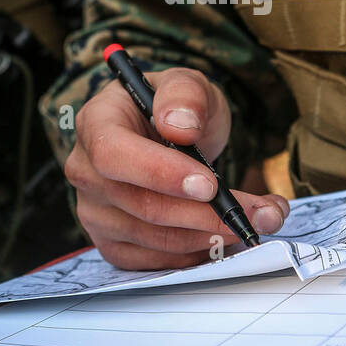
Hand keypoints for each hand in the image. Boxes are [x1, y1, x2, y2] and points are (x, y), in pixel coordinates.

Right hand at [66, 66, 289, 269]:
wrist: (168, 136)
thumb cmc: (174, 108)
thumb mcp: (187, 84)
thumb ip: (185, 94)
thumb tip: (180, 126)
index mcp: (95, 123)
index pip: (114, 155)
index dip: (161, 173)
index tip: (210, 185)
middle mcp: (86, 171)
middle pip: (142, 205)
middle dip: (206, 214)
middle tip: (259, 212)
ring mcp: (95, 212)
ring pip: (154, 239)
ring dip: (213, 235)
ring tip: (259, 219)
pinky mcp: (112, 243)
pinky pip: (154, 261)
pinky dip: (197, 253)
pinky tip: (226, 236)